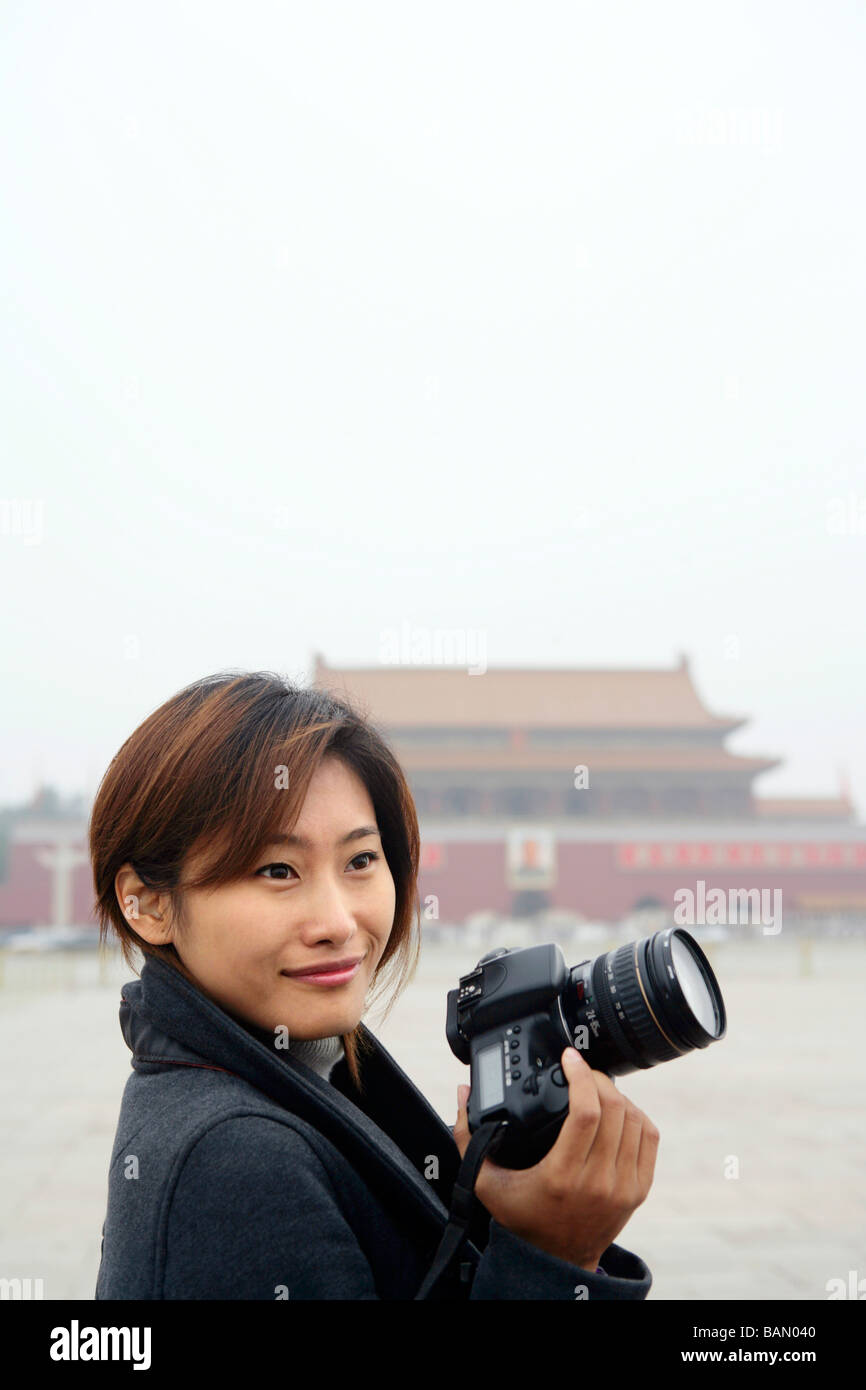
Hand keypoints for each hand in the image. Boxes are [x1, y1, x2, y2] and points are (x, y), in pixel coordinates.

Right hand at [453, 1046, 659, 1270]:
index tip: (569, 1058)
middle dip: (597, 1078)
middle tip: (581, 1071)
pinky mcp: (639, 1189)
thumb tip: (463, 1091)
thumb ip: (467, 1136)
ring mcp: (623, 1186)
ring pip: (633, 1118)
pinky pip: (648, 1137)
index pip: (585, 1113)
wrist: (556, 1260)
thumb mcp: (484, 1181)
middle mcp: (597, 1181)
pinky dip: (635, 1114)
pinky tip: (617, 1109)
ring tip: (596, 1089)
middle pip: (613, 1109)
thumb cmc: (522, 1217)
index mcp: (561, 1176)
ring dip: (616, 1094)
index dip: (581, 1076)